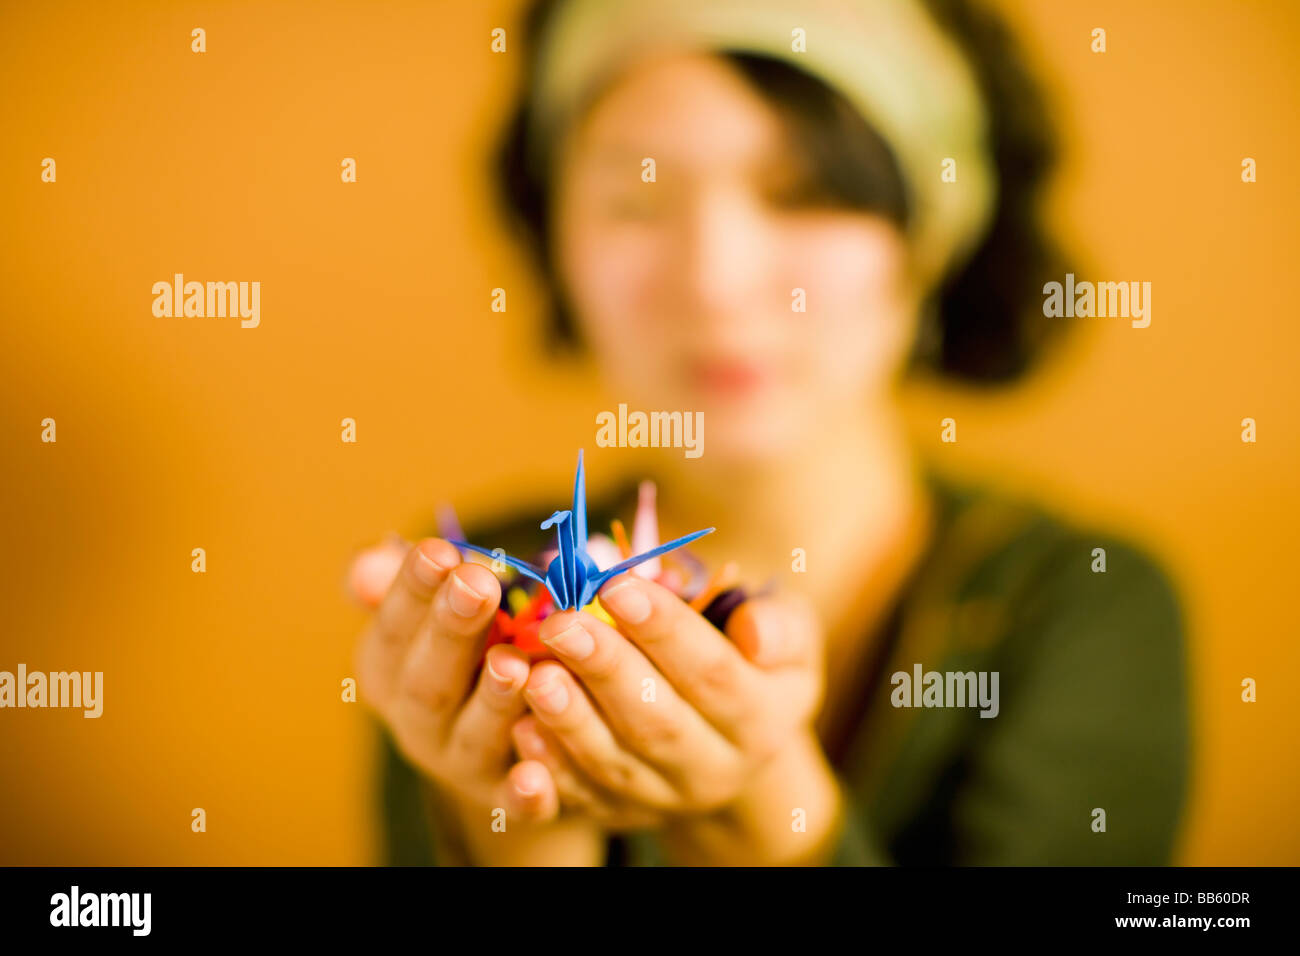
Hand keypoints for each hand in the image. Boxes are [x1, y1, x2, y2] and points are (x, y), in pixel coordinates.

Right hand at [350, 537, 561, 825]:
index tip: (439, 551)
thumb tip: (371, 558)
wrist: (506, 733)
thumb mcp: (437, 603)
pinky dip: (523, 793)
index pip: (393, 628)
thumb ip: (409, 579)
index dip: (413, 590)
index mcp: (389, 670)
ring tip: (513, 663)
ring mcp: (463, 764)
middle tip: (477, 584)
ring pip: (473, 738)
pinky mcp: (509, 798)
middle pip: (428, 682)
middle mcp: (418, 722)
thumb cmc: (472, 641)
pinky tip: (537, 776)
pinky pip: (515, 802)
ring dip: (491, 703)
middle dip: (451, 631)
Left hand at [516, 574, 839, 860]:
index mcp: (763, 719)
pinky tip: (521, 729)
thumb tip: (754, 631)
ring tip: (533, 672)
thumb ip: (780, 628)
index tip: (617, 586)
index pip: (712, 673)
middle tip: (560, 622)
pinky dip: (550, 769)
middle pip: (657, 721)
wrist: (734, 738)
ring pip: (614, 763)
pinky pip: (582, 797)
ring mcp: (664, 797)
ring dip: (570, 720)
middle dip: (606, 669)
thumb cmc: (754, 661)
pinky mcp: (620, 813)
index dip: (665, 630)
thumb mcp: (789, 639)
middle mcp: (716, 768)